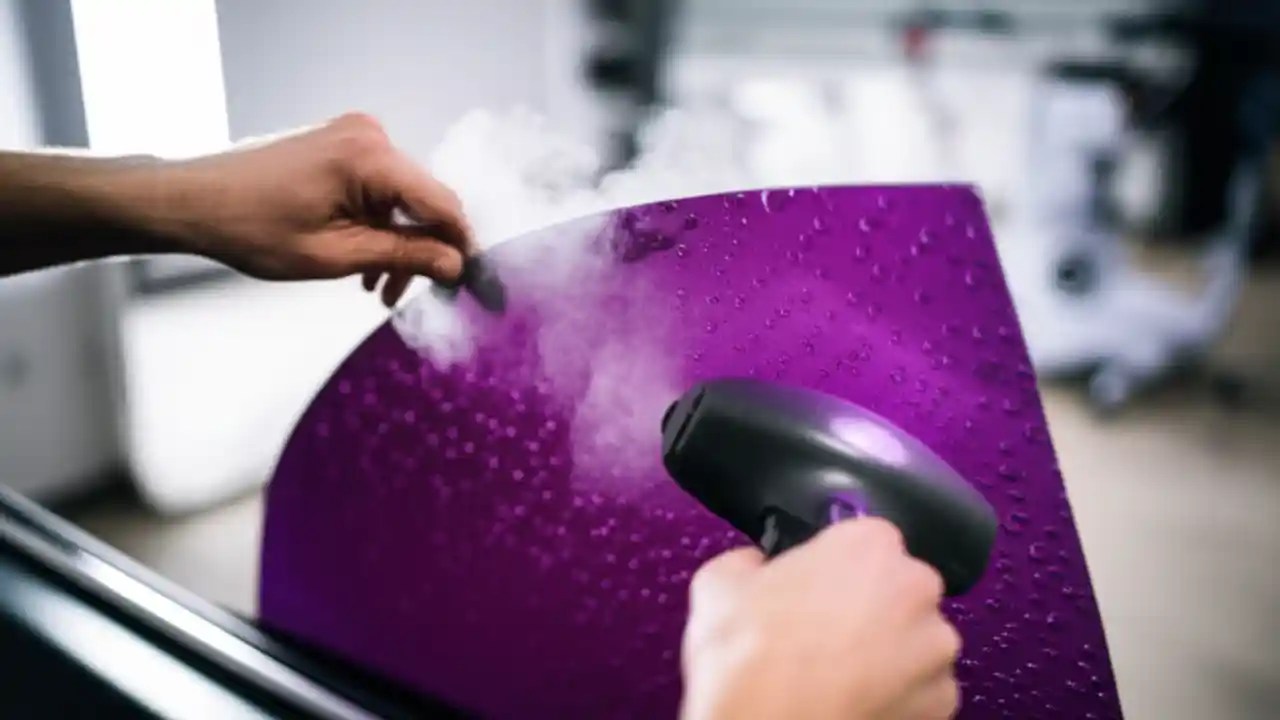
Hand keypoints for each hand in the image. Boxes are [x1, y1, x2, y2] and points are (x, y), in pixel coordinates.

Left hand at [154, 112, 472, 306]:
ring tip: (380, 289)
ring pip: (403, 199)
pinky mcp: (343, 145)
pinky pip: (381, 189)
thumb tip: (456, 265)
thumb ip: (404, 256)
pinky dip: (379, 224)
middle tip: (411, 297)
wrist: (195, 202)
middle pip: (424, 201)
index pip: (442, 203)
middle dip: (423, 250)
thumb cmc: (254, 229)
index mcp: (371, 158)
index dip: (460, 246)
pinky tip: (365, 262)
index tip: (468, 284)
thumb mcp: (336, 254)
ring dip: (399, 244)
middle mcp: (372, 136)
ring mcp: (357, 137)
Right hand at [680, 519, 961, 719]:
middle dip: (871, 606)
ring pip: (916, 641)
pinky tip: (855, 701)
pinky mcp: (942, 703)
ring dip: (889, 653)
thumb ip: (750, 562)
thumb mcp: (720, 584)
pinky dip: (898, 696)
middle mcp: (915, 588)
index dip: (838, 565)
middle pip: (899, 588)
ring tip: (838, 675)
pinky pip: (923, 690)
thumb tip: (754, 567)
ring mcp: (935, 649)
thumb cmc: (747, 656)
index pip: (866, 539)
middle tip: (823, 632)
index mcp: (868, 545)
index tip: (816, 584)